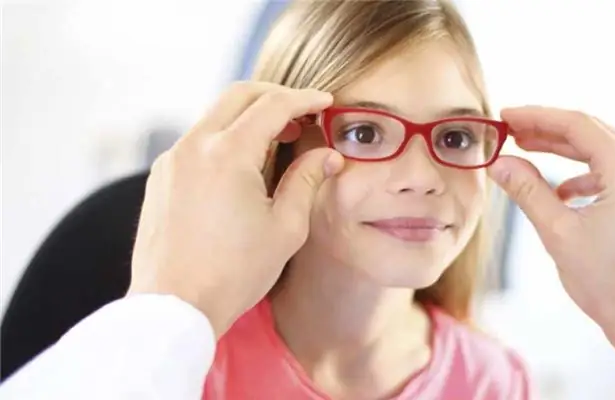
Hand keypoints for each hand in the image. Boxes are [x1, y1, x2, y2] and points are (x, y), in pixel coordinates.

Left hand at [127, 82, 343, 337]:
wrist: (174, 308)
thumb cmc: (233, 274)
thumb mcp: (285, 228)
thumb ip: (307, 181)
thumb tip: (327, 157)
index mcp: (227, 154)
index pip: (273, 105)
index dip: (305, 99)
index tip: (325, 102)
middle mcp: (193, 146)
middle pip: (238, 95)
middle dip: (274, 96)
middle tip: (302, 113)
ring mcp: (171, 160)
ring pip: (215, 117)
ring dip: (248, 118)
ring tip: (277, 141)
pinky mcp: (160, 178)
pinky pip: (197, 142)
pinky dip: (224, 139)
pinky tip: (243, 166)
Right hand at [487, 106, 614, 387]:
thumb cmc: (613, 286)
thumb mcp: (560, 234)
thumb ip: (528, 192)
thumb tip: (500, 163)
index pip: (578, 125)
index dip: (537, 117)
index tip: (506, 117)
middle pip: (591, 133)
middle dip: (547, 131)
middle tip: (510, 131)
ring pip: (602, 153)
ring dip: (564, 152)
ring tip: (527, 153)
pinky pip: (614, 174)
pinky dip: (583, 175)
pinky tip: (560, 191)